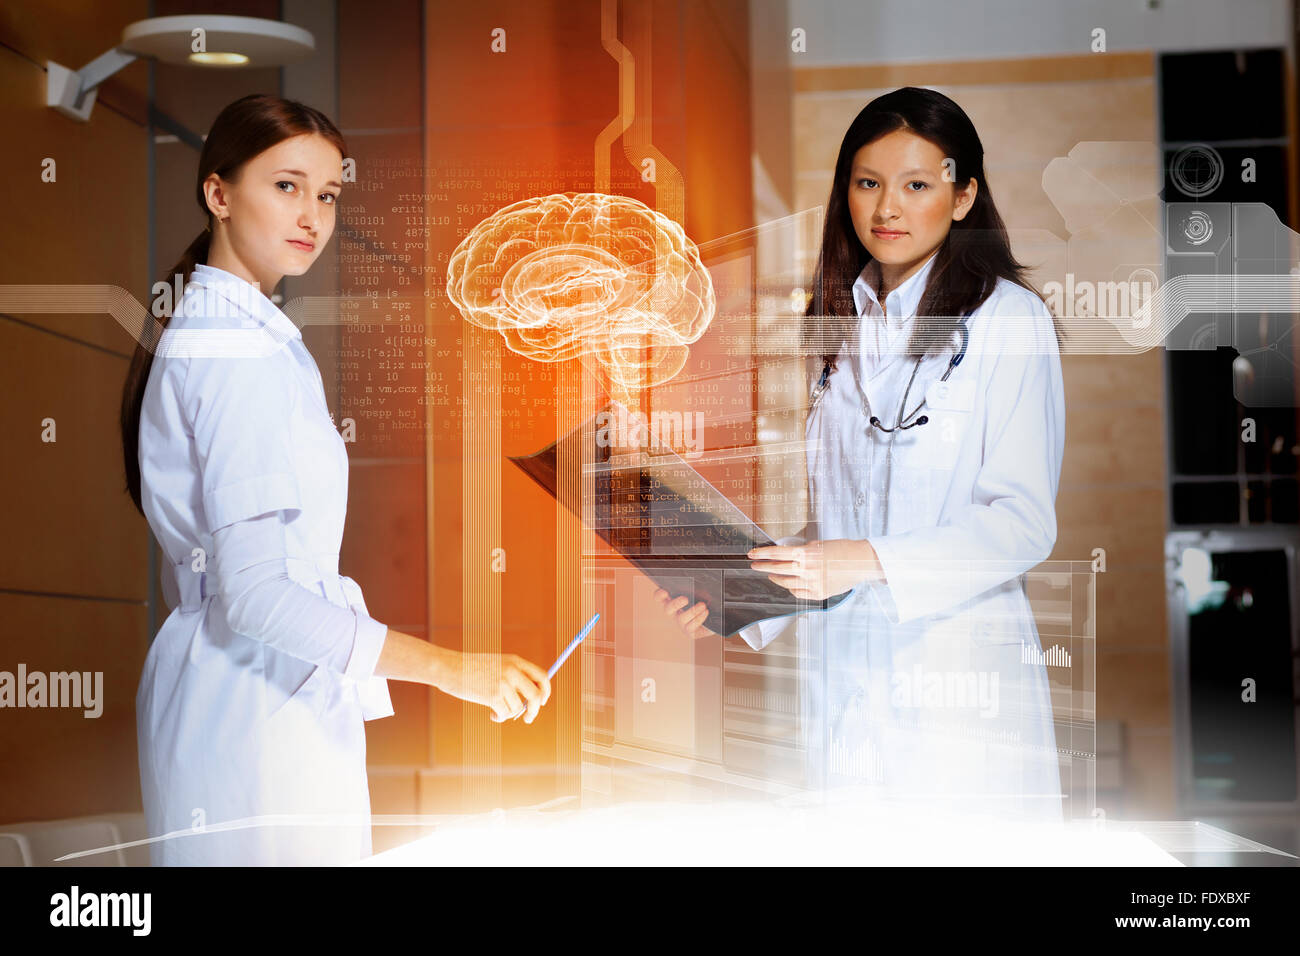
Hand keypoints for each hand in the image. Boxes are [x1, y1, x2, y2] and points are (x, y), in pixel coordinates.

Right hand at [437, 650, 551, 722]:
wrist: (449, 667)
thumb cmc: (471, 668)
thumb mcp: (496, 665)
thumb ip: (513, 678)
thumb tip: (530, 702)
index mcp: (515, 661)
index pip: (542, 676)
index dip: (546, 691)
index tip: (542, 701)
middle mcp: (512, 670)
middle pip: (537, 695)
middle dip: (535, 710)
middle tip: (529, 718)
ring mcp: (503, 683)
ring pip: (518, 707)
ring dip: (509, 714)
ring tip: (497, 711)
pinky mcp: (492, 695)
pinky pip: (505, 713)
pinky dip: (499, 717)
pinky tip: (492, 714)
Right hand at [652, 588, 719, 639]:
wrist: (713, 618)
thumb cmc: (702, 602)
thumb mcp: (696, 593)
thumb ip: (691, 589)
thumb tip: (692, 586)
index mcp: (672, 600)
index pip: (659, 597)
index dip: (659, 595)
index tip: (665, 591)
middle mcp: (674, 613)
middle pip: (667, 609)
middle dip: (675, 604)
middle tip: (686, 599)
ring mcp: (680, 623)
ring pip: (681, 618)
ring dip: (692, 611)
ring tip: (703, 605)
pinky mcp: (689, 632)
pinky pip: (691, 627)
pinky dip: (699, 618)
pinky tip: (705, 612)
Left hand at [747, 539, 880, 600]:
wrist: (861, 562)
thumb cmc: (841, 550)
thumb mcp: (818, 544)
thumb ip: (801, 550)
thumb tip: (785, 553)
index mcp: (806, 554)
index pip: (777, 553)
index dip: (762, 554)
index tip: (752, 554)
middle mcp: (807, 569)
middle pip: (778, 569)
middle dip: (763, 567)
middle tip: (755, 565)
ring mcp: (812, 583)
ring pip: (786, 583)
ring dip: (776, 578)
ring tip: (771, 574)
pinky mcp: (818, 594)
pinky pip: (798, 593)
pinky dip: (791, 588)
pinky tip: (789, 585)